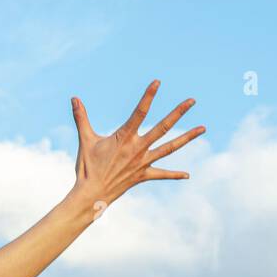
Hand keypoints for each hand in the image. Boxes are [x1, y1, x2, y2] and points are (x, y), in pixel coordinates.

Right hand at [70, 80, 204, 210]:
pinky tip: (187, 175)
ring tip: (202, 128)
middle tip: (192, 101)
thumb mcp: (84, 140)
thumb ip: (81, 117)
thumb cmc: (87, 166)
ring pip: (170, 147)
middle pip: (163, 127)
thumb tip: (74, 98)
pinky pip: (162, 174)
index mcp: (124, 137)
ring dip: (187, 138)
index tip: (157, 82)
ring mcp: (143, 162)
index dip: (148, 96)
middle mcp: (138, 148)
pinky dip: (174, 174)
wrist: (92, 193)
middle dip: (178, 113)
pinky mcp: (143, 175)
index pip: (140, 112)